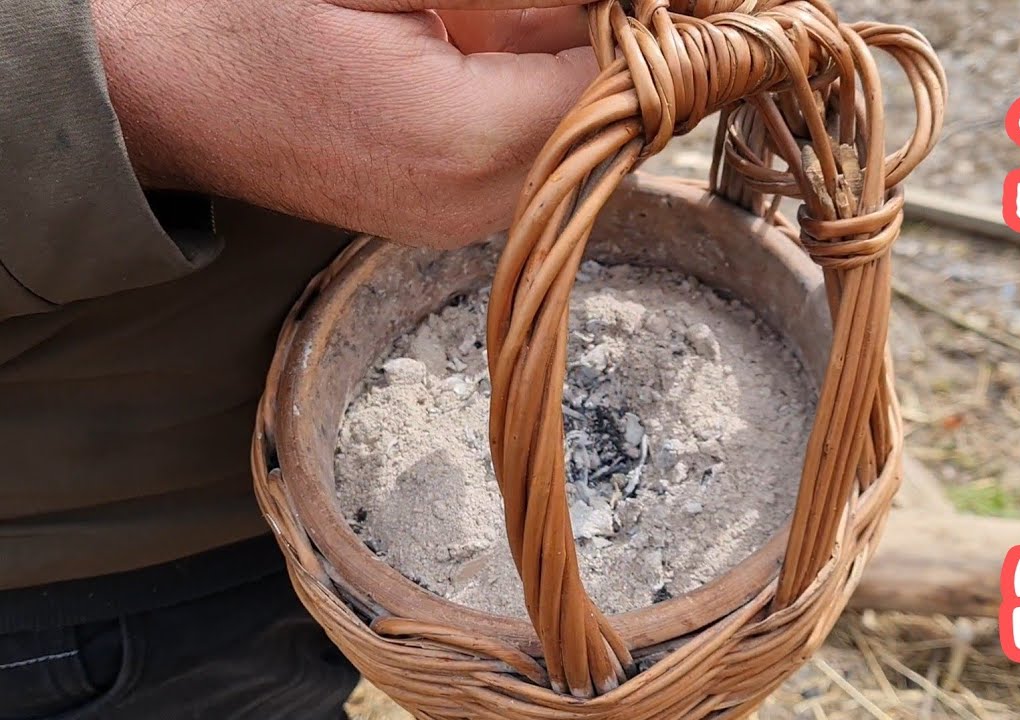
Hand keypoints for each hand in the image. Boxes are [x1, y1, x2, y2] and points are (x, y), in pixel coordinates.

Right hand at [90, 0, 595, 246]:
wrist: (164, 93)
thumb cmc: (251, 24)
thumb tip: (630, 2)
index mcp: (466, 142)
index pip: (615, 87)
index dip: (642, 27)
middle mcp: (477, 204)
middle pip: (606, 122)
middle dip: (620, 49)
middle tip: (636, 3)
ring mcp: (462, 220)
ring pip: (574, 138)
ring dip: (579, 68)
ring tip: (549, 14)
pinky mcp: (447, 214)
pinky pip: (531, 151)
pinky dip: (540, 93)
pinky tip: (511, 40)